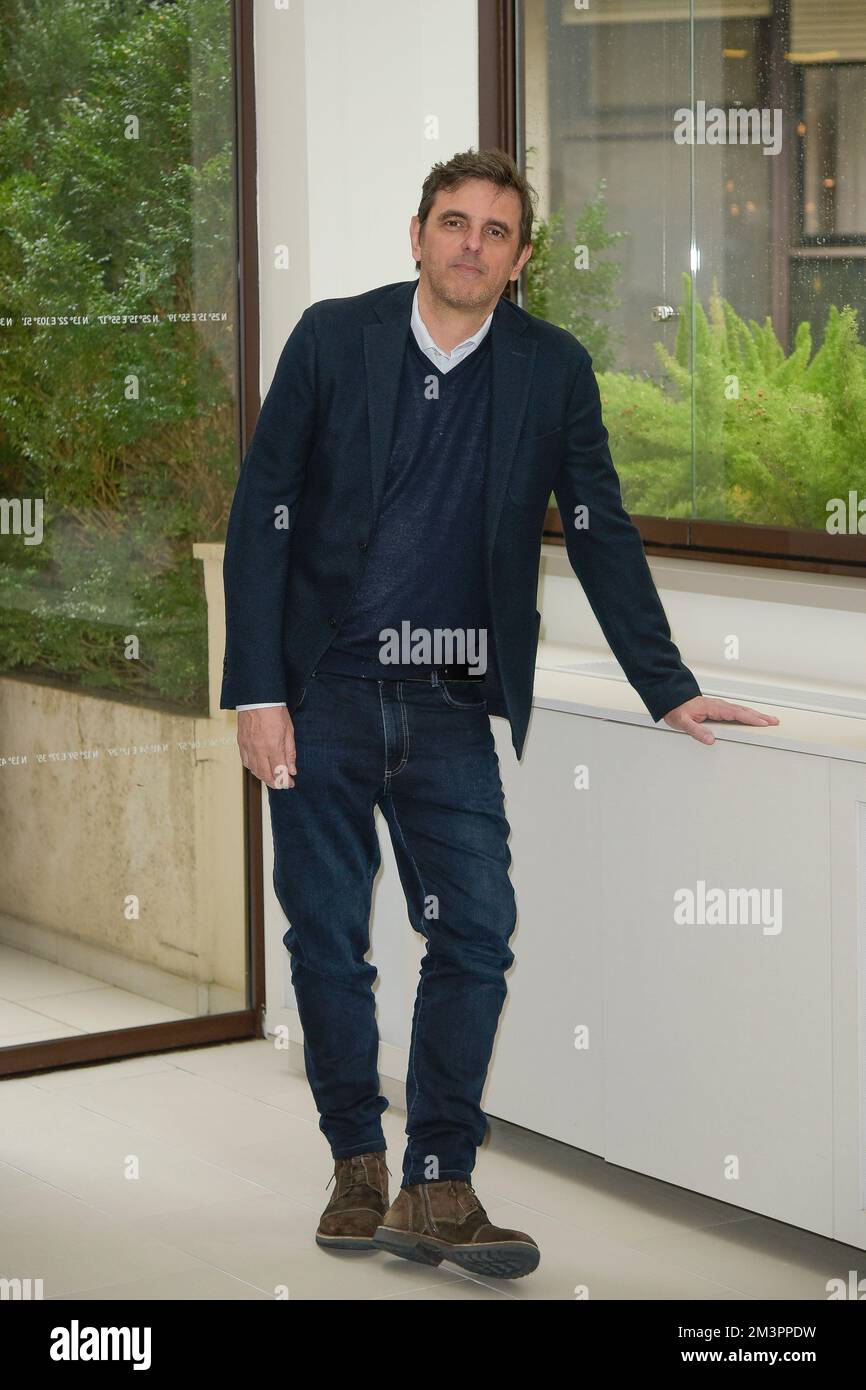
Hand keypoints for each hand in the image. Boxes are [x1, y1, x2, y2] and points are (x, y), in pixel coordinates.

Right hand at [236, 706, 296, 787]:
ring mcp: (248, 747)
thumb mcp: (289, 731)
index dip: (286, 781)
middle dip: (275, 783)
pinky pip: (246, 762)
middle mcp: (259, 750)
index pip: (279, 772)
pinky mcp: (241, 743)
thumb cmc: (275, 712)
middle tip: (283, 783)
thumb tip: (292, 770)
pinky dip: (253, 768)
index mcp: (273, 747)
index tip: (290, 783)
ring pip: (255, 771)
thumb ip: (290, 752)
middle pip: (266, 775)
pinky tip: (259, 768)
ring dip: (264, 777)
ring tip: (273, 777)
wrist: (257, 698)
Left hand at [663, 695, 779, 745]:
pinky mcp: (719, 709)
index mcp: (713, 708)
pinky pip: (737, 711)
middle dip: (760, 716)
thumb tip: (711, 739)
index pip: (735, 714)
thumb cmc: (677, 710)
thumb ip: (696, 731)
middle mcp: (718, 706)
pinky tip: (753, 718)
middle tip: (774, 721)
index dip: (750, 718)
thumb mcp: (683, 723)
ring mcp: (720, 707)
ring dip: (756, 714)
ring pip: (742, 710)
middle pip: (743, 711)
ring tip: (769, 720)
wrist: (671, 700)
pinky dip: (748, 714)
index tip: (762, 723)